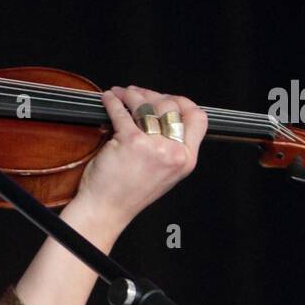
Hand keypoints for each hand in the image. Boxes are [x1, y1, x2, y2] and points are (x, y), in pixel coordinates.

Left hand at [70, 84, 206, 232]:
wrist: (106, 210)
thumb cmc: (128, 192)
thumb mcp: (164, 171)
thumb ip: (171, 145)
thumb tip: (164, 111)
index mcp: (186, 159)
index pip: (198, 118)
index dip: (182, 102)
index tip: (166, 97)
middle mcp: (174, 152)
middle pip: (172, 106)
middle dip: (152, 94)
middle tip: (137, 93)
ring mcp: (154, 146)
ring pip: (148, 105)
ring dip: (132, 94)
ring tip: (121, 94)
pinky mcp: (131, 141)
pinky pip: (122, 112)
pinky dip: (113, 101)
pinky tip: (109, 99)